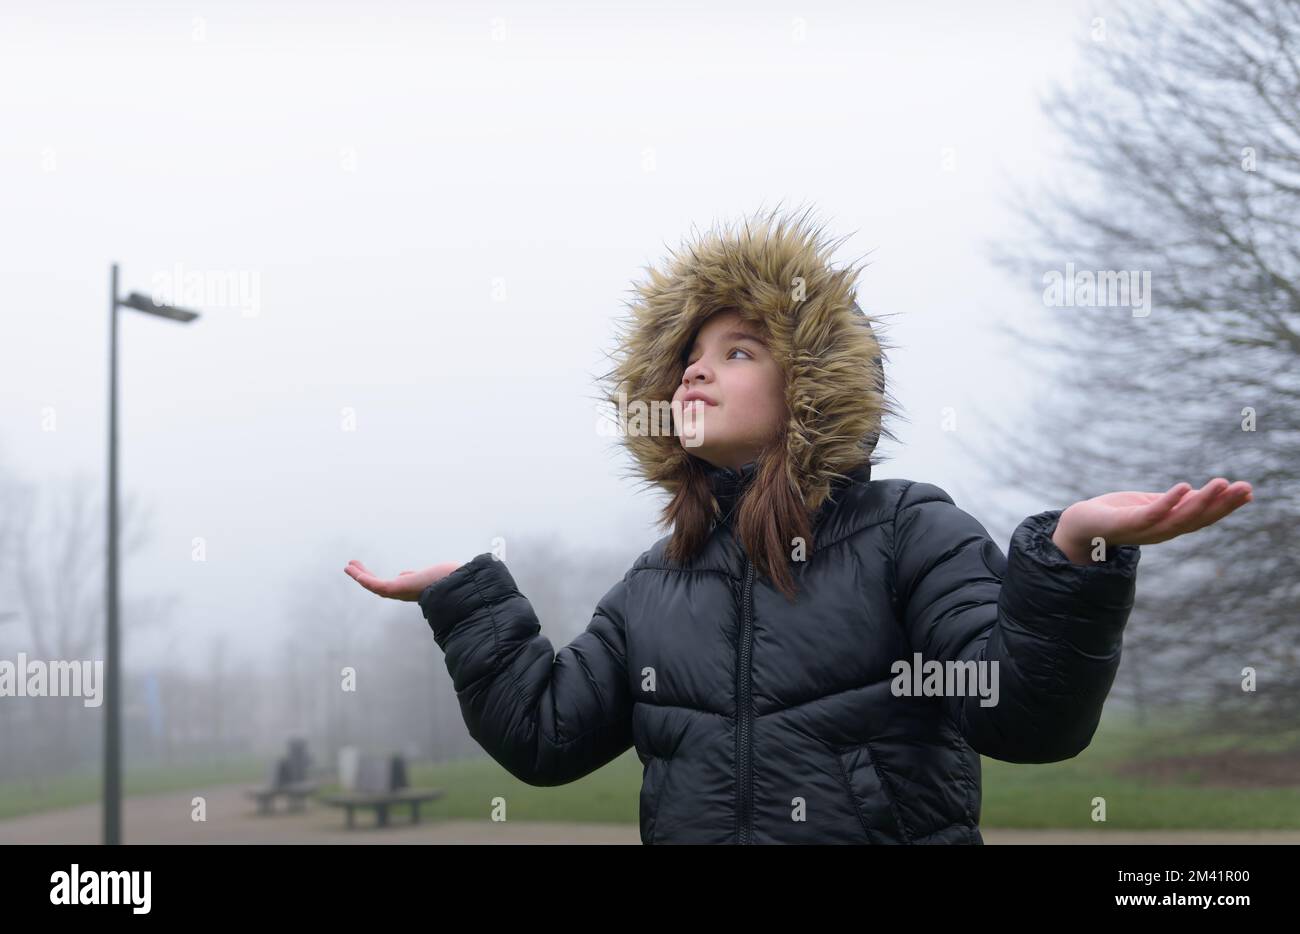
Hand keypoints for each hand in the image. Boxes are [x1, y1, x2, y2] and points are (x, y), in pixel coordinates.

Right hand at [343, 559, 462, 600]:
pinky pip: (373, 584)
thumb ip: (417, 576)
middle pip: (380, 586)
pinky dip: (361, 576)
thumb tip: (405, 574)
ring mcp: (399, 593)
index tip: (373, 574)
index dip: (382, 580)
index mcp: (414, 590)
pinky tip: (351, 568)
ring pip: (373, 585)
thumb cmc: (451, 580)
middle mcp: (405, 593)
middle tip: (354, 567)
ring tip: (348, 565)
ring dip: (359, 575)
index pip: (394, 586)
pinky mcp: (395, 589)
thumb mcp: (431, 573)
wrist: (458, 584)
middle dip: (366, 577)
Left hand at [1052, 477, 1253, 563]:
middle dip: (1223, 504)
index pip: (1203, 517)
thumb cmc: (1117, 514)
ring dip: (1202, 501)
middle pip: (1198, 519)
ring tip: (1221, 483)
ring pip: (1180, 518)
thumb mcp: (1152, 505)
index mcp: (1169, 526)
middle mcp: (1161, 532)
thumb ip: (1177, 503)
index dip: (1226, 506)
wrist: (1080, 526)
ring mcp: (1144, 530)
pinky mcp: (1125, 523)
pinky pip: (1151, 514)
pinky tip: (1184, 486)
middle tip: (1246, 487)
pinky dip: (1169, 502)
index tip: (1248, 492)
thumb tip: (1205, 493)